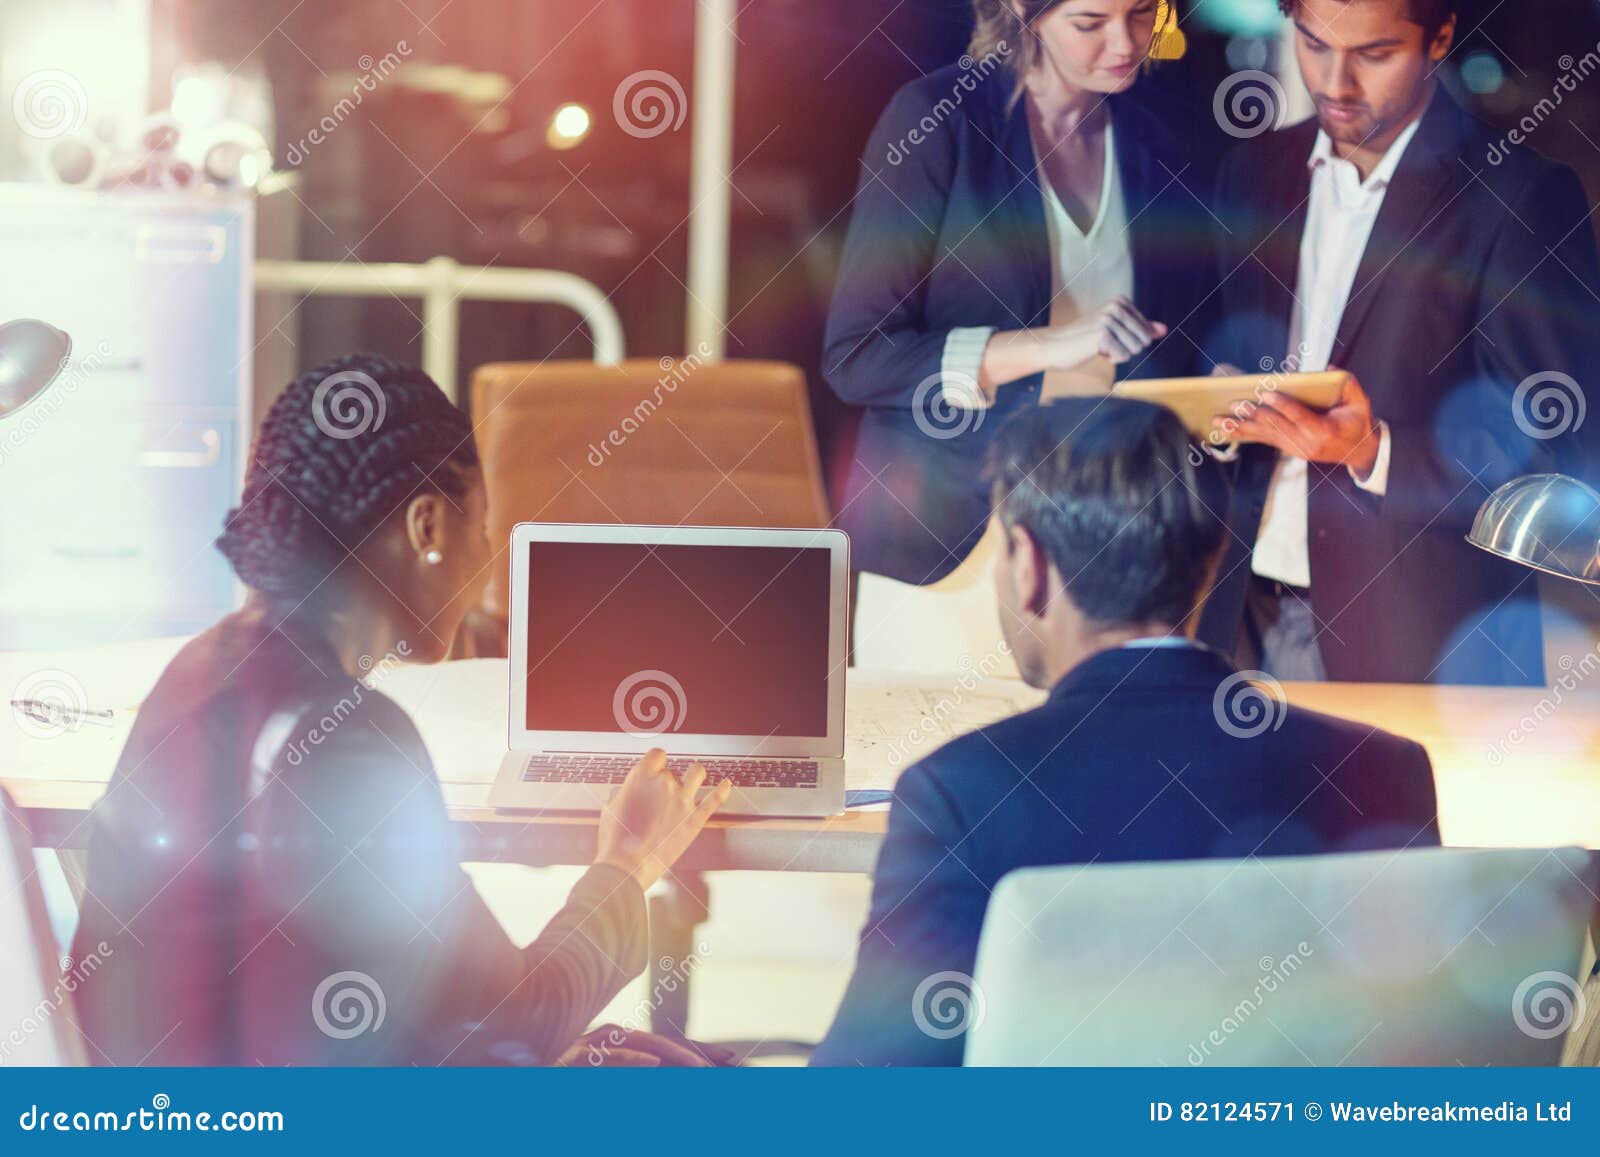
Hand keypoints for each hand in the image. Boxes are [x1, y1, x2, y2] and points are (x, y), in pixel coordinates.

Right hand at [556, 1024, 734, 1066]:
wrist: (516, 1070)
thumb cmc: (565, 1075)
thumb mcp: (607, 1076)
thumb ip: (635, 1075)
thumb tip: (670, 1074)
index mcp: (622, 1043)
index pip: (669, 1046)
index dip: (702, 1051)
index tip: (733, 1059)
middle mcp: (612, 1038)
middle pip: (664, 1044)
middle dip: (699, 1054)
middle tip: (730, 1065)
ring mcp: (594, 1045)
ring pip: (642, 1047)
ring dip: (675, 1057)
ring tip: (703, 1071)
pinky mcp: (575, 1058)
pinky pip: (606, 1058)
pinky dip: (630, 1060)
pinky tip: (653, 1065)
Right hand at [595, 748, 731, 890]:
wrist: (627, 867)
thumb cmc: (614, 840)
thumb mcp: (610, 809)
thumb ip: (623, 792)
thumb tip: (627, 790)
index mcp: (641, 776)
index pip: (656, 754)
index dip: (655, 762)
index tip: (654, 771)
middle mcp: (664, 783)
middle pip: (671, 771)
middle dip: (665, 783)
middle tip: (658, 802)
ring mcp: (683, 800)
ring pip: (697, 772)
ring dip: (694, 774)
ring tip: (692, 780)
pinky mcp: (695, 820)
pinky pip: (714, 799)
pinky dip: (722, 790)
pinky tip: (726, 784)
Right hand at [1043, 296, 1167, 367]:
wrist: (1055, 346)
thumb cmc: (1084, 339)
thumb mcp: (1116, 331)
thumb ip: (1141, 329)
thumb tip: (1165, 330)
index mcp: (1121, 301)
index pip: (1146, 332)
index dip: (1130, 341)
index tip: (1109, 336)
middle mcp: (1116, 306)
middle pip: (1144, 340)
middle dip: (1127, 348)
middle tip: (1104, 343)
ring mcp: (1109, 319)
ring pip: (1135, 349)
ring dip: (1118, 353)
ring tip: (1098, 346)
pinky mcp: (1103, 334)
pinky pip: (1123, 356)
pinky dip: (1111, 359)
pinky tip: (1094, 351)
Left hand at [1214, 369, 1380, 475]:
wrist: (1359, 450)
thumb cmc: (1357, 421)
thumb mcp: (1360, 402)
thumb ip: (1348, 384)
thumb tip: (1328, 368)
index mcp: (1325, 431)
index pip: (1299, 416)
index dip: (1282, 404)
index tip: (1265, 392)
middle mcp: (1307, 443)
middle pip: (1277, 426)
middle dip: (1255, 414)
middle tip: (1236, 403)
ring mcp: (1296, 449)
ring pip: (1265, 436)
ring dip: (1241, 428)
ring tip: (1220, 421)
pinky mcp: (1289, 449)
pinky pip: (1264, 440)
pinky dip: (1244, 434)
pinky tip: (1226, 430)